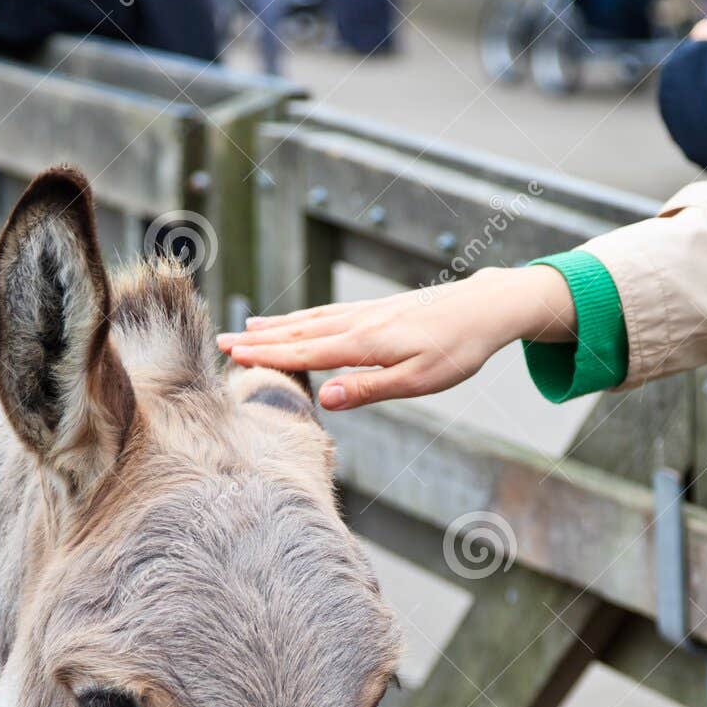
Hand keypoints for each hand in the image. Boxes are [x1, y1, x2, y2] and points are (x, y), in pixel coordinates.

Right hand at [217, 265, 575, 410]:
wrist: (486, 308)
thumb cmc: (458, 351)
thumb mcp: (419, 381)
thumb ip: (371, 388)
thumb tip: (328, 398)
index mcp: (365, 344)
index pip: (306, 351)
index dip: (268, 355)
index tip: (232, 355)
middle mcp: (359, 324)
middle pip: (299, 332)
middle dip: (259, 339)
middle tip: (219, 342)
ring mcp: (366, 313)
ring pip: (310, 320)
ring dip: (275, 326)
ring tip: (244, 329)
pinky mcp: (375, 310)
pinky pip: (327, 313)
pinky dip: (301, 317)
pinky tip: (291, 320)